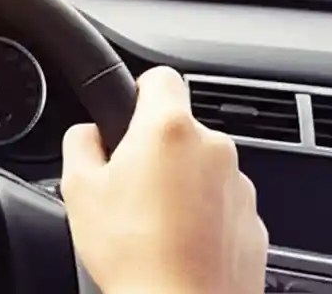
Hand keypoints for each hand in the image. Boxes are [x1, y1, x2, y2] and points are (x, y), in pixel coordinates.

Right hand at [61, 67, 266, 293]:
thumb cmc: (132, 254)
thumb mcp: (78, 188)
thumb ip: (80, 143)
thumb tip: (88, 135)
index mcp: (169, 129)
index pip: (160, 77)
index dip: (138, 91)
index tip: (127, 114)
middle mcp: (214, 148)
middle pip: (180, 129)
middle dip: (156, 149)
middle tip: (127, 186)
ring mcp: (240, 187)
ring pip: (202, 169)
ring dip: (181, 185)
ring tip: (152, 225)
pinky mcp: (253, 223)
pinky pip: (222, 205)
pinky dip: (203, 217)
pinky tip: (178, 245)